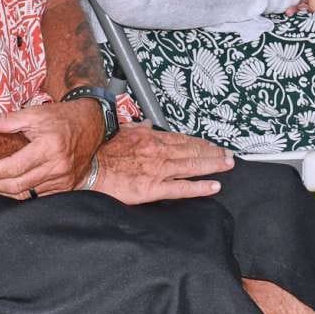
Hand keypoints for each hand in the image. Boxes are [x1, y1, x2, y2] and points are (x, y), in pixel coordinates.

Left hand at [0, 101, 99, 197]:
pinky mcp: (67, 186)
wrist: (93, 124)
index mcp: (49, 147)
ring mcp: (63, 179)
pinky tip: (7, 189)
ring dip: (3, 192)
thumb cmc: (62, 117)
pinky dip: (20, 194)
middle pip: (17, 185)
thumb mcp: (34, 113)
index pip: (14, 167)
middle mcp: (58, 166)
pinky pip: (38, 196)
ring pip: (26, 194)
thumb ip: (5, 120)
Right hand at [92, 125, 233, 204]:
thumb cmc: (99, 150)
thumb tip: (147, 124)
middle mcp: (159, 152)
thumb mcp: (120, 131)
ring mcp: (158, 170)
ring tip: (228, 165)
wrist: (86, 167)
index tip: (211, 144)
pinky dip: (199, 187)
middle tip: (228, 154)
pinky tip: (214, 186)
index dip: (199, 142)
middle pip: (192, 151)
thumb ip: (136, 128)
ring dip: (213, 165)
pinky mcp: (152, 189)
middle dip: (212, 153)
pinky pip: (181, 188)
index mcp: (151, 138)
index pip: (182, 140)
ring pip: (192, 166)